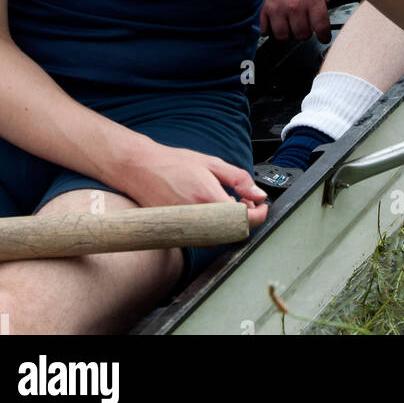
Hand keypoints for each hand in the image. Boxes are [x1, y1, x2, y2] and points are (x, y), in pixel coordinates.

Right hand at [116, 139, 267, 227]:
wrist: (141, 169)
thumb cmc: (174, 164)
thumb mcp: (212, 163)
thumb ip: (239, 179)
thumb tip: (259, 195)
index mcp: (209, 199)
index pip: (244, 220)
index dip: (259, 215)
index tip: (262, 207)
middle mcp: (198, 219)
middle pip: (234, 232)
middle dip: (245, 218)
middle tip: (243, 200)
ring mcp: (187, 230)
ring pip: (220, 238)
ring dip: (229, 224)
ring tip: (226, 201)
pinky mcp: (178, 235)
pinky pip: (204, 239)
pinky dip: (214, 228)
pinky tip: (210, 210)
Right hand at [260, 0, 331, 42]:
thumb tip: (324, 3)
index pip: (322, 27)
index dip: (324, 35)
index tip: (323, 37)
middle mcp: (295, 5)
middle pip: (302, 34)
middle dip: (303, 32)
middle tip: (302, 25)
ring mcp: (277, 8)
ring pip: (283, 36)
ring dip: (286, 32)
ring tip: (286, 24)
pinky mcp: (261, 7)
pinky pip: (265, 30)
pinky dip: (268, 28)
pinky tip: (271, 21)